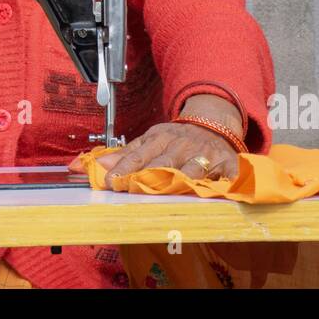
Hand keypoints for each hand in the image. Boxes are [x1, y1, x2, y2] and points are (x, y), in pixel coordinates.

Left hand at [69, 94, 244, 188]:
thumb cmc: (176, 139)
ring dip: (177, 182)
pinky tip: (214, 191)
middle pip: (163, 163)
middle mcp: (181, 145)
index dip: (124, 169)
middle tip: (131, 190)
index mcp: (160, 138)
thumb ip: (122, 155)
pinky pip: (224, 175)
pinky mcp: (227, 164)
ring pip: (190, 170)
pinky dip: (221, 183)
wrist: (212, 124)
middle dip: (147, 177)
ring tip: (164, 194)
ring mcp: (205, 154)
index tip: (110, 182)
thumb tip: (91, 165)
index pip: (139, 155)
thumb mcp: (149, 140)